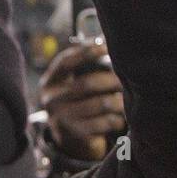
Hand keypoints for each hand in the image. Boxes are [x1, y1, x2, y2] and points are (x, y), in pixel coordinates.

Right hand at [40, 43, 125, 160]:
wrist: (68, 136)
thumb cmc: (76, 101)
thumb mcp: (70, 83)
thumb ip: (83, 66)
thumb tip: (105, 41)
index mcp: (49, 82)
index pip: (66, 62)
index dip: (86, 52)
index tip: (106, 47)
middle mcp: (50, 100)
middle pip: (87, 84)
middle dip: (112, 79)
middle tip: (127, 80)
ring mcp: (61, 119)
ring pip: (101, 104)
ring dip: (119, 101)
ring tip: (126, 100)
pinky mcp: (75, 135)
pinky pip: (105, 123)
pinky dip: (117, 119)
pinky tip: (119, 118)